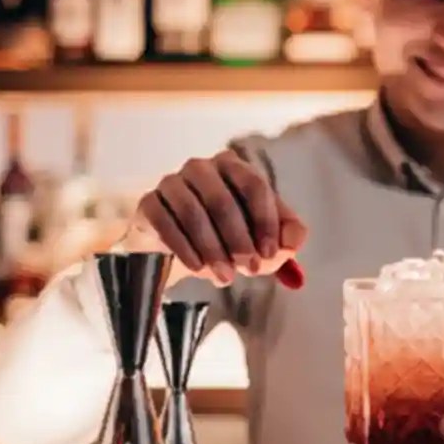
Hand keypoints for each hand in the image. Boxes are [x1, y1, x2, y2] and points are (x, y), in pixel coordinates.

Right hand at [130, 150, 307, 288]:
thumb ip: (288, 234)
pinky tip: (198, 269)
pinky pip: (166, 224)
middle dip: (239, 241)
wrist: (178, 241)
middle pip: (222, 201)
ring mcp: (172, 182)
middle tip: (250, 271)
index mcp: (234, 166)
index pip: (254, 186)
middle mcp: (201, 167)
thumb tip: (295, 242)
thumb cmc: (227, 231)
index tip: (271, 254)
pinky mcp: (149, 203)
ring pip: (193, 214)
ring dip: (212, 250)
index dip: (265, 221)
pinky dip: (184, 249)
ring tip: (225, 278)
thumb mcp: (262, 232)